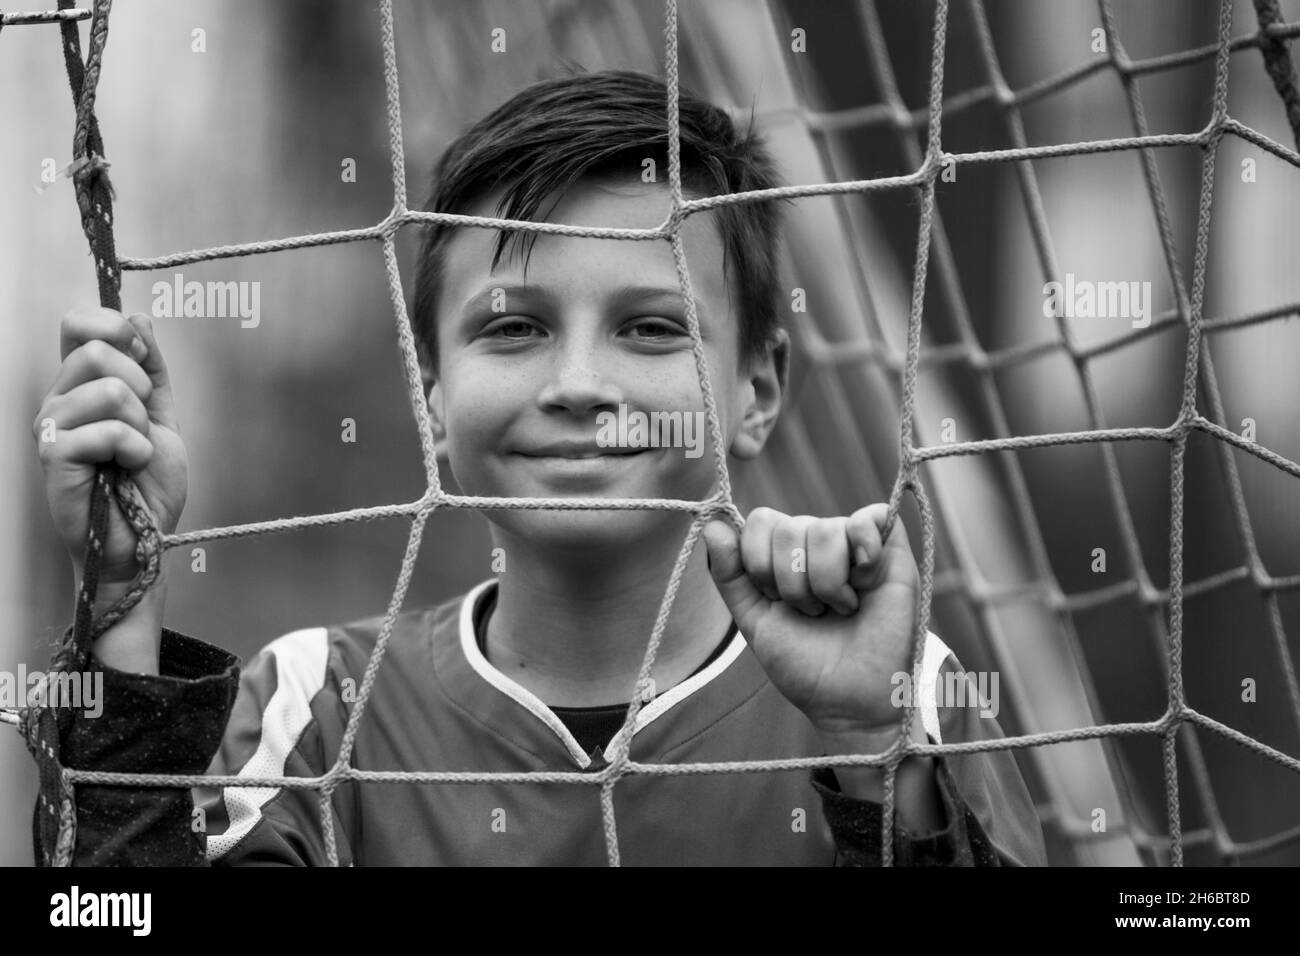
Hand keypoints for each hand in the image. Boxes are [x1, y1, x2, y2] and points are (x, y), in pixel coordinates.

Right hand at [34, 307, 187, 588]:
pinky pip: (108, 429)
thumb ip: (153, 369)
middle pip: (96, 350)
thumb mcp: (163, 416)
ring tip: (133, 452)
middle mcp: (59, 398)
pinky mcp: (53, 455)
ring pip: (110, 389)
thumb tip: (139, 317)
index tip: (141, 359)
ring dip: (141, 424)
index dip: (116, 329)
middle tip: (142, 422)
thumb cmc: (146, 484)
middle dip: (140, 385)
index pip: (78, 324)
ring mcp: (51, 425)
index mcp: (81, 384)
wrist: (142, 538)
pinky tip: (127, 469)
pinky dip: (135, 450)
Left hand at [702, 503, 920, 735]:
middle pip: (789, 526)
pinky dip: (864, 549)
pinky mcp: (892, 549)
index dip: (761, 562)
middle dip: (793, 583)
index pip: (762, 521)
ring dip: (828, 583)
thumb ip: (730, 574)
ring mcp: (855, 543)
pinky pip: (872, 516)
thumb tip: (713, 525)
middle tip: (814, 612)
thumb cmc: (804, 664)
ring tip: (841, 608)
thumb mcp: (755, 619)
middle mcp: (818, 541)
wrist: (849, 701)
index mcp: (785, 553)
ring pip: (825, 528)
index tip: (776, 600)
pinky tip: (866, 581)